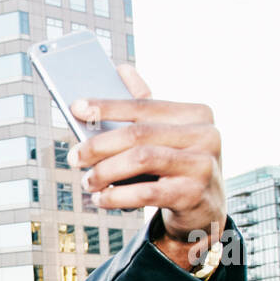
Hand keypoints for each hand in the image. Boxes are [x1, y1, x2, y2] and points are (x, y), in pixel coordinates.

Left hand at [68, 64, 226, 270]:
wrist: (204, 210)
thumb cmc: (177, 167)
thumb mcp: (167, 136)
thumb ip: (146, 107)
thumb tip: (121, 70)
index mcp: (197, 114)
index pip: (143, 105)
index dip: (107, 106)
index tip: (76, 108)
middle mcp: (205, 135)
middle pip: (138, 134)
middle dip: (98, 145)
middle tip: (74, 157)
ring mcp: (202, 165)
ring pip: (140, 160)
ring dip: (105, 171)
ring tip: (88, 181)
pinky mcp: (193, 194)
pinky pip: (144, 192)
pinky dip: (116, 196)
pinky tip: (101, 199)